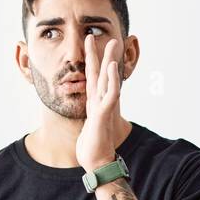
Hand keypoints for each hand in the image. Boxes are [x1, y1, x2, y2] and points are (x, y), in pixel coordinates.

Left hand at [76, 34, 121, 172]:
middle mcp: (100, 101)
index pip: (93, 77)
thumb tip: (87, 114)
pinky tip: (112, 67)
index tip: (90, 44)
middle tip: (112, 37)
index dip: (92, 60)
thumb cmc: (91, 148)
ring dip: (110, 61)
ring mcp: (103, 106)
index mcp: (94, 102)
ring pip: (108, 79)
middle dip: (105, 55)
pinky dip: (112, 80)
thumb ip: (88, 117)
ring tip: (114, 44)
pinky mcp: (104, 114)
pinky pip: (111, 94)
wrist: (96, 162)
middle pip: (102, 73)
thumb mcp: (85, 127)